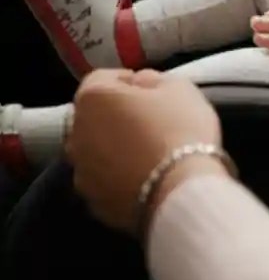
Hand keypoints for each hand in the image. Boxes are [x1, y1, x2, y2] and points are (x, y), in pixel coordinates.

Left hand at [66, 69, 227, 235]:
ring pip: (96, 151)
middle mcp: (76, 133)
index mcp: (93, 98)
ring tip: (149, 154)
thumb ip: (153, 79)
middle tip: (151, 122)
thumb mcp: (180, 88)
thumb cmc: (181, 129)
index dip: (129, 80)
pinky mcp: (93, 201)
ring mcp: (81, 171)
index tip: (152, 90)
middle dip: (117, 116)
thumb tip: (140, 84)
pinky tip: (146, 179)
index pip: (103, 78)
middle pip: (95, 116)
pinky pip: (105, 181)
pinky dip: (120, 177)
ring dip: (115, 148)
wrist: (181, 189)